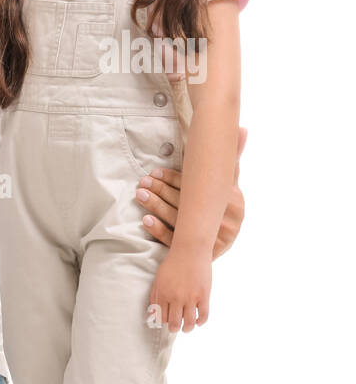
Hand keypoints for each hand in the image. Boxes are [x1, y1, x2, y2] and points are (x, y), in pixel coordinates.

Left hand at [137, 126, 245, 259]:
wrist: (219, 247)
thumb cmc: (223, 211)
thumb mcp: (229, 187)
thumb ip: (231, 160)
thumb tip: (242, 127)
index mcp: (232, 202)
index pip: (198, 187)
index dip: (175, 178)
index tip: (155, 172)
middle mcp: (226, 221)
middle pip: (187, 202)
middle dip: (162, 190)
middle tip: (142, 182)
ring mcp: (214, 239)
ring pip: (180, 220)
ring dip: (157, 206)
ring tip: (140, 195)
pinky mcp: (201, 255)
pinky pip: (176, 242)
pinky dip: (159, 230)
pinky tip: (145, 220)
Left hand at [149, 247, 211, 332]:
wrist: (190, 252)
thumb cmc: (172, 265)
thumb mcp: (158, 280)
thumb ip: (155, 296)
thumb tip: (152, 313)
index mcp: (162, 294)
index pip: (160, 317)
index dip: (162, 322)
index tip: (165, 322)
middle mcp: (175, 298)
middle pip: (174, 322)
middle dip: (174, 328)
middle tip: (175, 328)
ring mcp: (190, 298)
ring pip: (188, 322)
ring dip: (187, 328)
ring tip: (186, 328)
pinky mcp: (203, 296)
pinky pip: (203, 315)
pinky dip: (201, 322)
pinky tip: (198, 322)